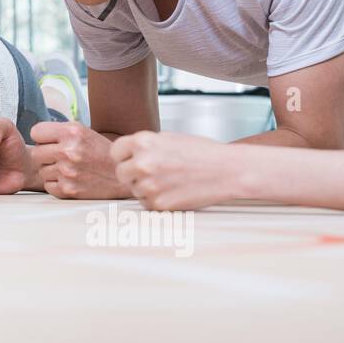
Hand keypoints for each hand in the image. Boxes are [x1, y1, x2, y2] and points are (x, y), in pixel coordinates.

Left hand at [30, 121, 129, 198]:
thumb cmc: (101, 151)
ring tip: (68, 168)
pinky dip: (56, 184)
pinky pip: (48, 185)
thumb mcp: (83, 131)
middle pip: (35, 153)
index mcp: (72, 132)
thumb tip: (34, 135)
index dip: (42, 137)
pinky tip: (70, 179)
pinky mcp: (68, 189)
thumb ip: (59, 131)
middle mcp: (68, 151)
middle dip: (45, 155)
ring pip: (41, 170)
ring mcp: (67, 172)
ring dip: (51, 170)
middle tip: (59, 156)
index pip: (36, 132)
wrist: (122, 174)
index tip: (50, 141)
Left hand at [111, 131, 240, 209]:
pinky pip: (146, 203)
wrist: (228, 171)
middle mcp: (143, 163)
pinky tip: (174, 191)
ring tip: (169, 180)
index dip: (124, 156)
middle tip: (151, 173)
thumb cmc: (202, 153)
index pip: (115, 152)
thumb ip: (145, 146)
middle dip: (132, 173)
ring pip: (134, 189)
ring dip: (146, 187)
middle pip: (121, 173)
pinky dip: (156, 200)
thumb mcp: (169, 138)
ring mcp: (149, 185)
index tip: (130, 160)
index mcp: (144, 142)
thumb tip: (127, 155)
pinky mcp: (158, 205)